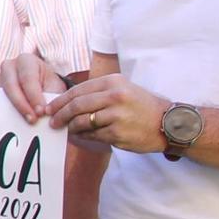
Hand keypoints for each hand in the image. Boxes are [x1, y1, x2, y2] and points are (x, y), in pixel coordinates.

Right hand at [0, 53, 71, 123]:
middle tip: (33, 120)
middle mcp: (9, 66)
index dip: (34, 96)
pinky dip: (6, 112)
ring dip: (13, 109)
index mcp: (26, 61)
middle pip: (11, 86)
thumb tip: (46, 114)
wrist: (41, 85)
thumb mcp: (54, 87)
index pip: (28, 78)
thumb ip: (51, 98)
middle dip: (22, 104)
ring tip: (26, 122)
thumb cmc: (49, 85)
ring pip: (2, 94)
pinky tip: (16, 122)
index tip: (41, 112)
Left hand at [48, 74, 169, 153]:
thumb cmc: (141, 106)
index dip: (60, 101)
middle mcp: (115, 96)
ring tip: (68, 129)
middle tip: (52, 122)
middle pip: (76, 106)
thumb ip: (98, 93)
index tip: (49, 108)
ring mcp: (117, 115)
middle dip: (60, 115)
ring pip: (82, 122)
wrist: (168, 123)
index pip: (78, 90)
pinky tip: (82, 136)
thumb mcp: (123, 89)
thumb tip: (67, 102)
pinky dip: (84, 136)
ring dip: (71, 127)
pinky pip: (93, 135)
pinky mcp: (118, 133)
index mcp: (114, 82)